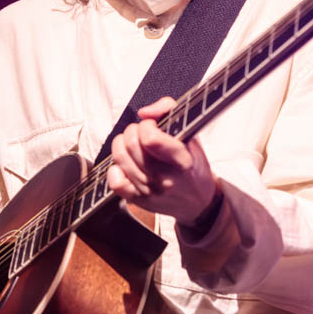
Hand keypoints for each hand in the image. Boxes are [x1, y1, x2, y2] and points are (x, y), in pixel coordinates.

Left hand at [107, 97, 219, 226]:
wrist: (198, 202)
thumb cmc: (193, 166)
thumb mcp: (191, 136)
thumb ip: (169, 111)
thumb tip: (144, 113)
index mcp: (182, 161)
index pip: (150, 139)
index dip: (146, 125)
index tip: (152, 126)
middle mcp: (166, 179)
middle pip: (131, 145)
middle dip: (133, 131)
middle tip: (142, 134)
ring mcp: (150, 191)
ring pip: (120, 158)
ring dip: (122, 144)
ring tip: (133, 145)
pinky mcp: (138, 200)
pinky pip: (115, 182)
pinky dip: (115, 169)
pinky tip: (126, 165)